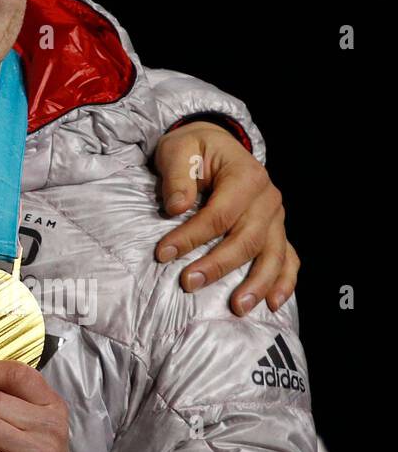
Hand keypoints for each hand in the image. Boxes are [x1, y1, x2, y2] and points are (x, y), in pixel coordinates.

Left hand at [152, 121, 298, 315]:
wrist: (215, 143)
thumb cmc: (194, 148)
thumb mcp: (178, 149)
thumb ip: (177, 177)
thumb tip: (176, 208)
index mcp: (246, 176)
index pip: (219, 214)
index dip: (191, 236)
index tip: (163, 253)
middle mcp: (268, 198)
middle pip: (247, 238)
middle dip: (218, 265)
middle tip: (189, 283)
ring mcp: (276, 217)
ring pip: (273, 254)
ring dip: (257, 284)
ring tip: (238, 308)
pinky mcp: (276, 230)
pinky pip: (288, 258)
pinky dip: (284, 281)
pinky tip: (274, 303)